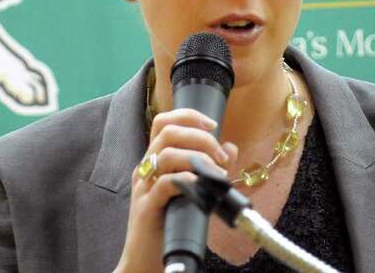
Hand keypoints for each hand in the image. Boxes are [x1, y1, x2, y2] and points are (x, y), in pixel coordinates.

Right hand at [114, 108, 237, 272]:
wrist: (146, 260)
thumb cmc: (169, 225)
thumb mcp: (191, 191)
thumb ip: (209, 168)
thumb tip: (231, 148)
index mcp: (153, 161)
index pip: (164, 122)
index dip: (189, 116)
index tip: (213, 125)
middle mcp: (145, 169)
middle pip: (166, 131)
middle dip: (200, 137)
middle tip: (220, 155)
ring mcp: (144, 187)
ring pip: (165, 154)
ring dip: (198, 158)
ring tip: (218, 173)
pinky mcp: (146, 207)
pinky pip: (164, 184)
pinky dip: (186, 179)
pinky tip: (200, 184)